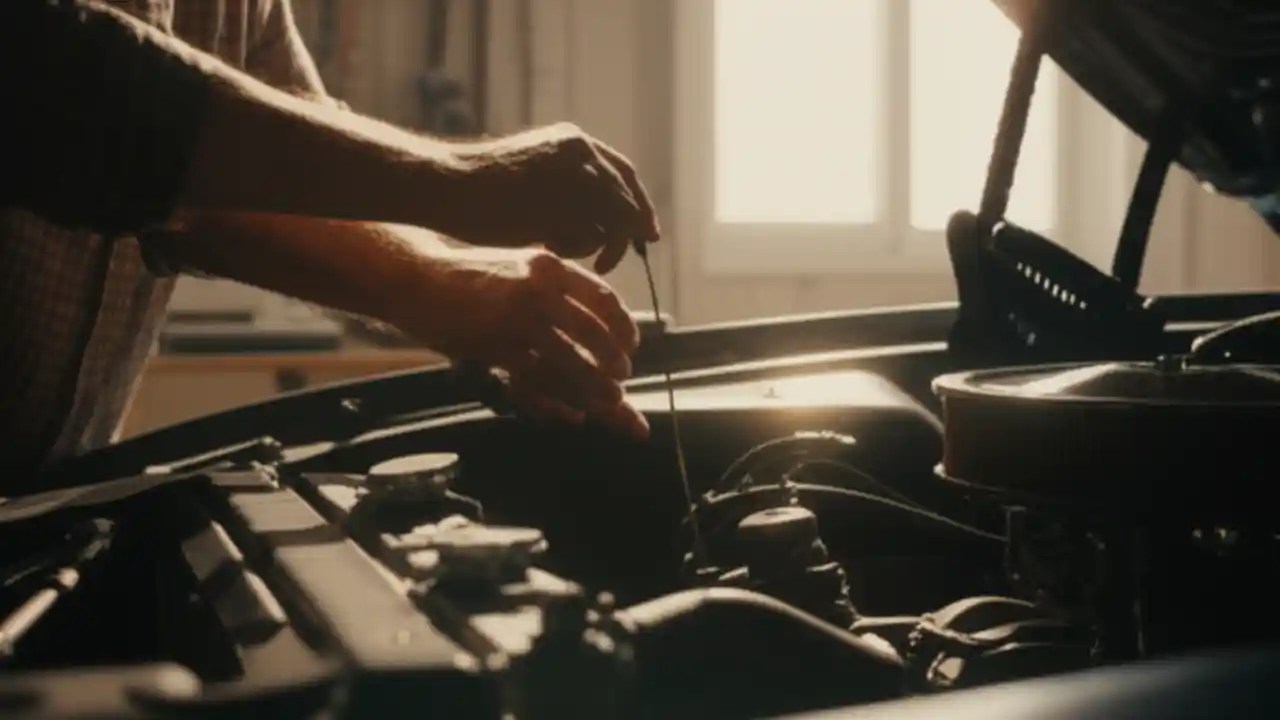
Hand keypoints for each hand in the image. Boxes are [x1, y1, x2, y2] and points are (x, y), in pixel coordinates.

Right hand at [391, 245, 649, 438]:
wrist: (417, 275)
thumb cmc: (470, 276)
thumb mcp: (519, 266)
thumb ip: (552, 288)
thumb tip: (590, 316)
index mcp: (550, 266)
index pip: (603, 298)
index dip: (623, 326)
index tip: (631, 346)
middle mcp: (539, 289)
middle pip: (594, 334)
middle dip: (614, 362)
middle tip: (623, 379)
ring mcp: (516, 317)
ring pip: (570, 361)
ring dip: (595, 387)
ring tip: (611, 401)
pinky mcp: (494, 345)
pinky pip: (537, 379)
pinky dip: (559, 400)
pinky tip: (574, 413)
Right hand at [446, 122, 660, 272]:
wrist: (447, 184)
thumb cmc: (481, 187)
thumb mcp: (536, 172)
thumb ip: (571, 186)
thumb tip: (606, 220)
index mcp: (574, 142)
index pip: (624, 175)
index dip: (639, 205)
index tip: (648, 233)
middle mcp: (581, 155)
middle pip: (625, 202)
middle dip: (625, 236)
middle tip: (611, 263)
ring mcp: (573, 179)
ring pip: (610, 224)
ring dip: (595, 246)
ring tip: (562, 248)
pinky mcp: (562, 205)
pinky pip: (589, 238)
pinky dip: (577, 250)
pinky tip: (549, 245)